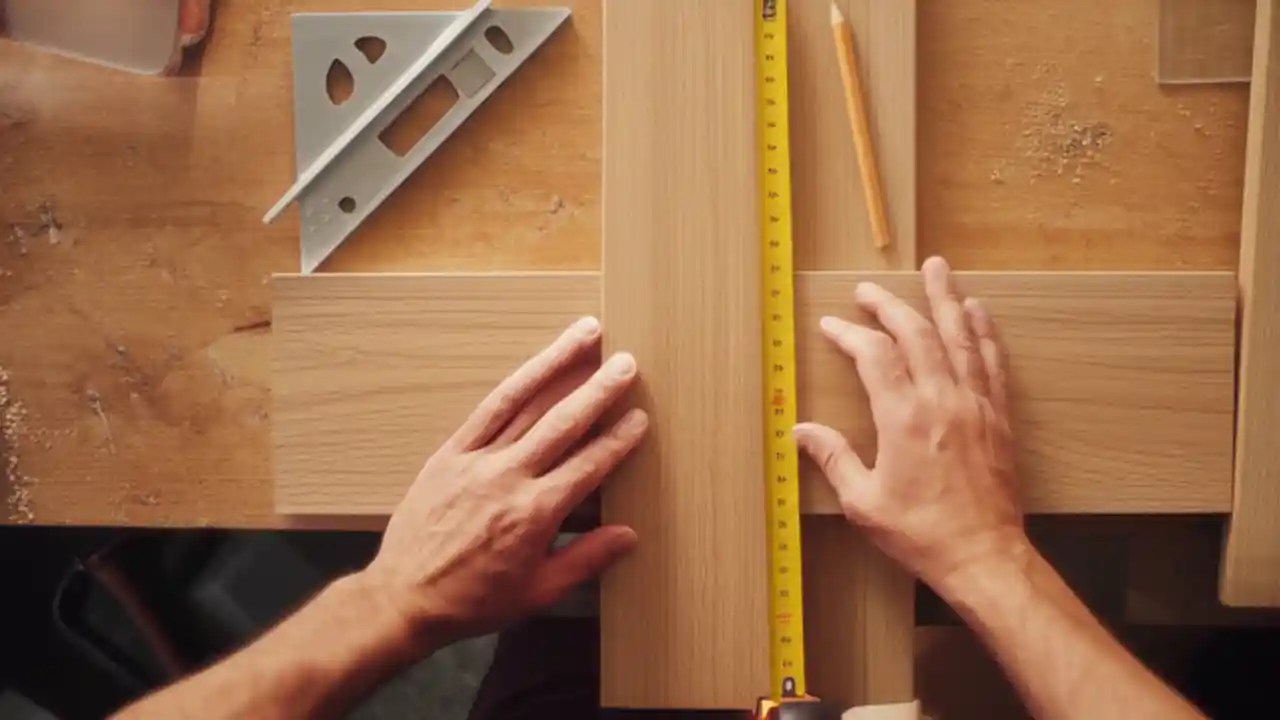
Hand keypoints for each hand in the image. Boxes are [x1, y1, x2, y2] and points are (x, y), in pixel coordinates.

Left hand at [361, 317, 646, 648]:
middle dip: (598, 389)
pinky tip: (535, 364)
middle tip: (626, 363)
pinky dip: (515, 383)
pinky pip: (488, 410)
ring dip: (557, 364)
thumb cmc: (472, 601)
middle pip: (563, 422)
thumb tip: (628, 535)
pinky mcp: (449, 453)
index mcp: (534, 515)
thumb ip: (585, 559)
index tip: (640, 418)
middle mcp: (507, 478)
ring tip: (585, 334)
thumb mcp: (537, 592)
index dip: (618, 439)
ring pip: (524, 402)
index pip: (589, 465)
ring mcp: (476, 460)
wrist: (403, 597)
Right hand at [793, 257, 1026, 592]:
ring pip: (959, 337)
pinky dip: (983, 332)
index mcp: (903, 418)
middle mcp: (941, 401)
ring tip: (937, 267)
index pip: (874, 356)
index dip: (850, 334)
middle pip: (916, 334)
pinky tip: (977, 312)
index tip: (832, 325)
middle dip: (889, 305)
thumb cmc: (920, 533)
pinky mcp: (997, 417)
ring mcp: (974, 405)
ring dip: (945, 299)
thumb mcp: (863, 502)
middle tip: (868, 289)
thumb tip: (799, 430)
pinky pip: (991, 362)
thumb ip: (832, 458)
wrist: (983, 556)